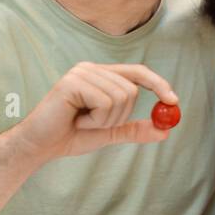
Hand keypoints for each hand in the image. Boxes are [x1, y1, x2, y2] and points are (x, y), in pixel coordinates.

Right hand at [10, 62, 178, 163]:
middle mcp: (92, 69)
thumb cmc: (70, 136)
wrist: (41, 146)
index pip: (137, 72)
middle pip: (132, 90)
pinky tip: (76, 120)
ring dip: (105, 120)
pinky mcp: (73, 82)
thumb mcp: (109, 132)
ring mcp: (82, 73)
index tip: (174, 100)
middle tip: (95, 123)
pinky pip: (105, 103)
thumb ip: (133, 129)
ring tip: (82, 122)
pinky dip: (95, 120)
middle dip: (119, 117)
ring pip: (121, 98)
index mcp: (101, 75)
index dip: (158, 84)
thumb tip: (165, 130)